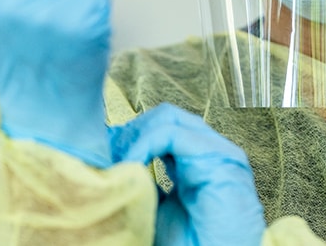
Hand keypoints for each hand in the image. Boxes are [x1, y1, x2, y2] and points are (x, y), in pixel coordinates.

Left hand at [112, 104, 265, 244]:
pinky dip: (145, 143)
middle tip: (107, 154)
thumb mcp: (157, 208)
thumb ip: (144, 181)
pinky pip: (173, 135)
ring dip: (136, 136)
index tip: (104, 152)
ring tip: (117, 160)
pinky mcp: (220, 160)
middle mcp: (210, 153)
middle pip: (165, 117)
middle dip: (132, 131)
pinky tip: (132, 163)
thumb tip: (113, 162)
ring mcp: (218, 153)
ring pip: (168, 119)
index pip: (163, 127)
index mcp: (197, 163)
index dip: (131, 134)